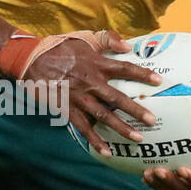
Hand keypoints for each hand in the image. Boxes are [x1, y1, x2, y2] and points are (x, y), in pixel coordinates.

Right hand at [31, 29, 163, 155]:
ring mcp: (79, 98)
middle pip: (117, 98)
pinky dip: (95, 140)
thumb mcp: (85, 37)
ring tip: (137, 138)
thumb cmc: (60, 47)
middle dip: (135, 109)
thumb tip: (129, 46)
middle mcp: (91, 82)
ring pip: (103, 116)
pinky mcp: (68, 109)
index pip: (125, 69)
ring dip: (120, 128)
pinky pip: (84, 128)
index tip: (158, 81)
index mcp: (97, 64)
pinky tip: (107, 152)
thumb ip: (108, 39)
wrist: (32, 60)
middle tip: (152, 120)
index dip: (142, 75)